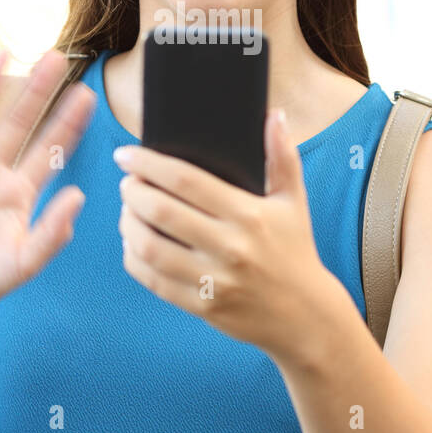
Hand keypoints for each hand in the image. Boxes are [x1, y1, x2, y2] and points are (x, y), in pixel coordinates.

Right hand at [0, 49, 95, 332]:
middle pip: (18, 123)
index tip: (89, 95)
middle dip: (38, 91)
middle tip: (59, 56)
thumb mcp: (22, 265)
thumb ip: (51, 233)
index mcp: (18, 194)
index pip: (50, 150)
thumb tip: (80, 195)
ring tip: (2, 51)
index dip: (69, 123)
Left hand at [114, 108, 341, 361]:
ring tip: (126, 210)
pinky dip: (134, 258)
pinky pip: (153, 280)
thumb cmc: (295, 250)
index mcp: (249, 214)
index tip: (126, 155)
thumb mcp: (294, 201)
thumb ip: (282, 155)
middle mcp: (229, 247)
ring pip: (150, 247)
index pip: (187, 181)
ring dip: (127, 224)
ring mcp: (214, 280)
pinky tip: (133, 243)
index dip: (149, 164)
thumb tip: (272, 115)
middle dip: (132, 192)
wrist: (305, 316)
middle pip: (161, 211)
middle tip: (126, 182)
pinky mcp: (202, 306)